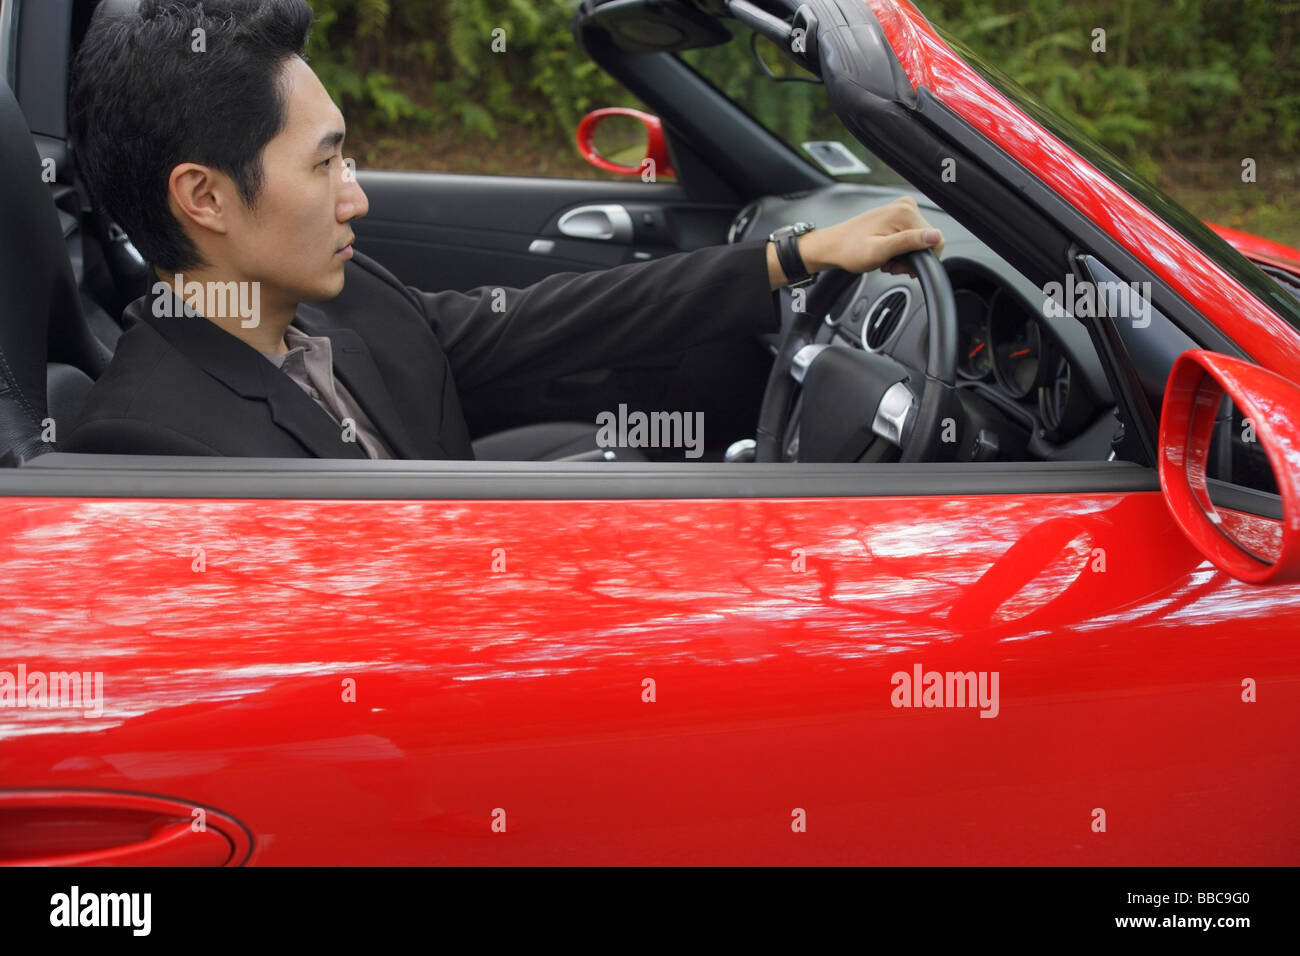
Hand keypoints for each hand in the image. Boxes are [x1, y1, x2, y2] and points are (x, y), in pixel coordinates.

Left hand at [769, 197, 943, 287]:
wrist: (832, 247)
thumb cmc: (849, 250)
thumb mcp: (879, 251)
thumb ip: (908, 242)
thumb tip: (935, 236)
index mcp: (904, 212)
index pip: (936, 240)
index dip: (920, 260)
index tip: (900, 266)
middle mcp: (905, 206)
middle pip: (927, 241)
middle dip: (910, 259)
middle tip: (890, 264)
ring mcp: (901, 210)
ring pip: (918, 242)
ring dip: (904, 257)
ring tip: (885, 259)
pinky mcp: (897, 216)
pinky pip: (910, 238)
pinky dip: (899, 251)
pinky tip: (885, 253)